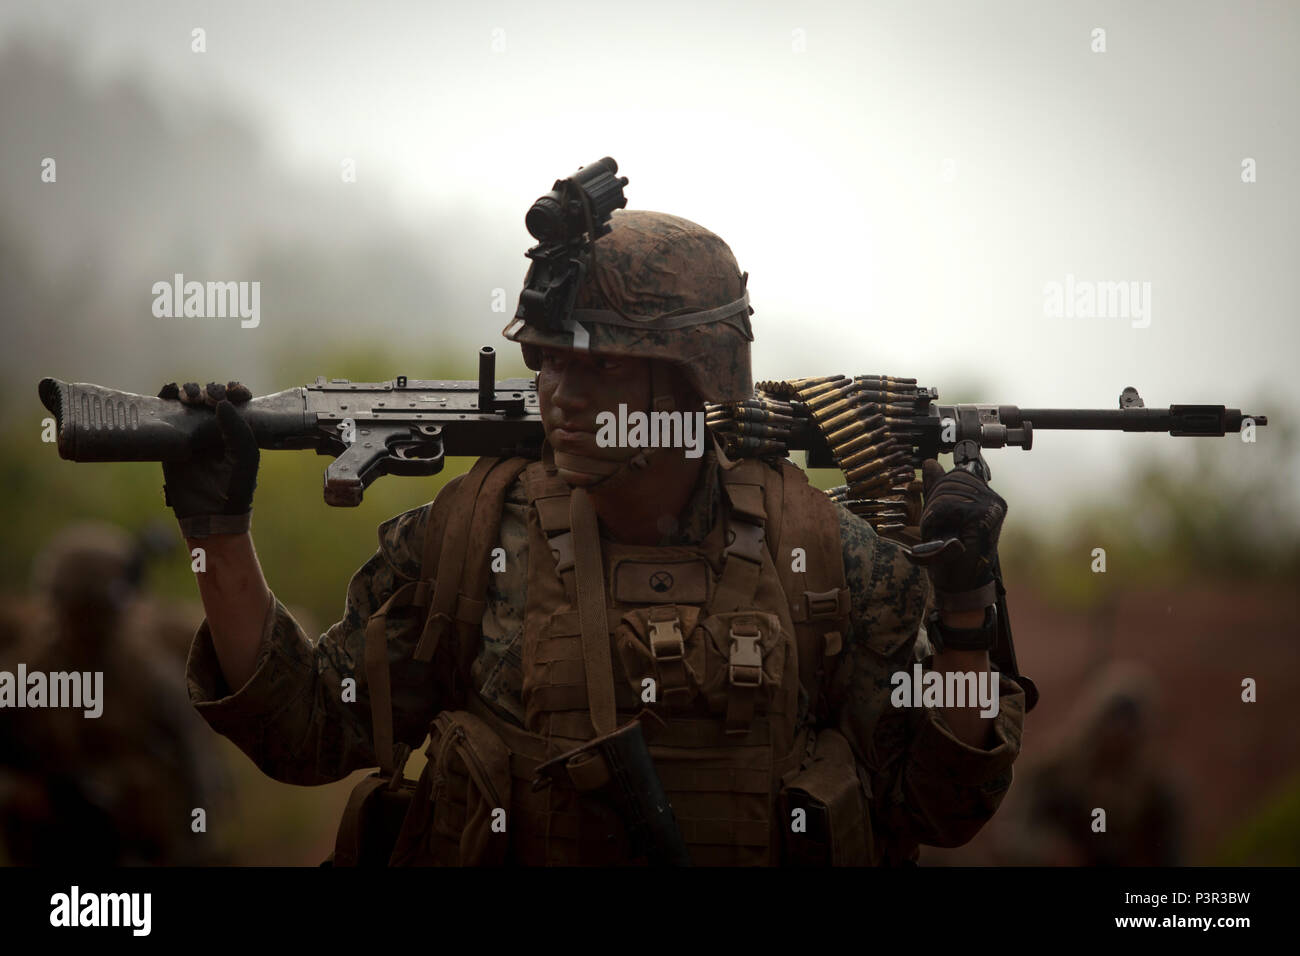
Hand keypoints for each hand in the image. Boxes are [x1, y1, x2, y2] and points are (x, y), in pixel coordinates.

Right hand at [157, 381, 258, 537]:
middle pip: (210, 395)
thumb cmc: (234, 489)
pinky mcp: (170, 439)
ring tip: (190, 397)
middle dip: (209, 390)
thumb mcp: (245, 459)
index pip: (235, 400)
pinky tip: (169, 392)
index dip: (234, 390)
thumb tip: (220, 403)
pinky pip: (166, 413)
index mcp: (237, 429)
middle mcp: (215, 427)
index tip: (232, 392)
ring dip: (189, 390)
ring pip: (188, 400)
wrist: (209, 516)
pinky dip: (166, 397)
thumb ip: (238, 431)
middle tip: (207, 399)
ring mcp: (192, 432)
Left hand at [919, 458, 1006, 595]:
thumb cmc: (950, 553)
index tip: (936, 514)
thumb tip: (929, 463)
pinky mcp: (981, 518)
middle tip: (934, 528)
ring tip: (936, 535)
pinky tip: (936, 536)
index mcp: (988, 498)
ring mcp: (990, 508)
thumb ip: (937, 489)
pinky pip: (945, 505)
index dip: (939, 490)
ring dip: (932, 515)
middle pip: (951, 480)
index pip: (958, 474)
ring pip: (946, 492)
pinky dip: (931, 520)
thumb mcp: (940, 516)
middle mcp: (994, 500)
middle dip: (933, 502)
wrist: (959, 585)